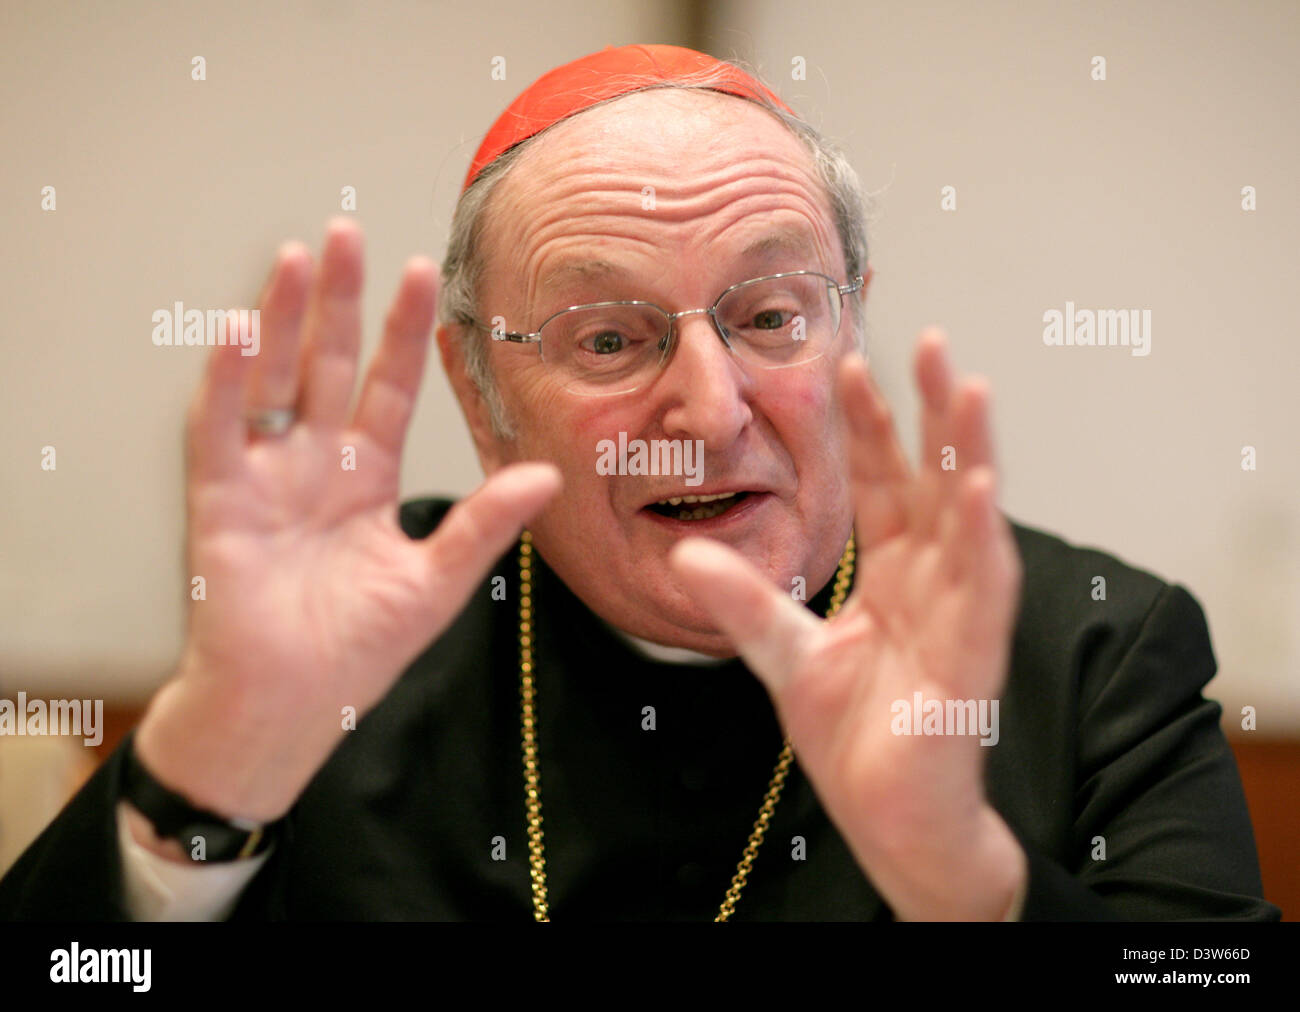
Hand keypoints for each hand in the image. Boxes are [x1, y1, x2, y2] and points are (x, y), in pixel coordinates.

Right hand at [135, 219, 559, 825]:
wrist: (289, 707)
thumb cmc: (357, 652)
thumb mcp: (436, 582)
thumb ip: (484, 525)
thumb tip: (547, 475)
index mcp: (368, 479)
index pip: (389, 387)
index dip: (403, 332)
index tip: (422, 272)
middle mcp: (316, 465)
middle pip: (327, 365)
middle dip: (338, 300)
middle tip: (346, 232)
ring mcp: (266, 477)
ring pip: (272, 379)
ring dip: (280, 319)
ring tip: (295, 257)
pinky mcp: (220, 501)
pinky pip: (219, 430)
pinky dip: (226, 381)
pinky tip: (239, 329)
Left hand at [670, 329, 1025, 919]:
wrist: (888, 817)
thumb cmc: (855, 738)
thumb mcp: (782, 655)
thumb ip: (743, 601)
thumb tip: (685, 552)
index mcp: (890, 576)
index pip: (877, 485)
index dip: (865, 427)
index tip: (845, 365)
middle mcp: (929, 582)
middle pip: (931, 481)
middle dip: (932, 413)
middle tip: (933, 342)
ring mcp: (956, 614)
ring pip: (968, 518)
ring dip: (970, 452)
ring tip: (970, 386)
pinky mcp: (971, 657)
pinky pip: (983, 586)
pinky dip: (981, 534)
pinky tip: (978, 483)